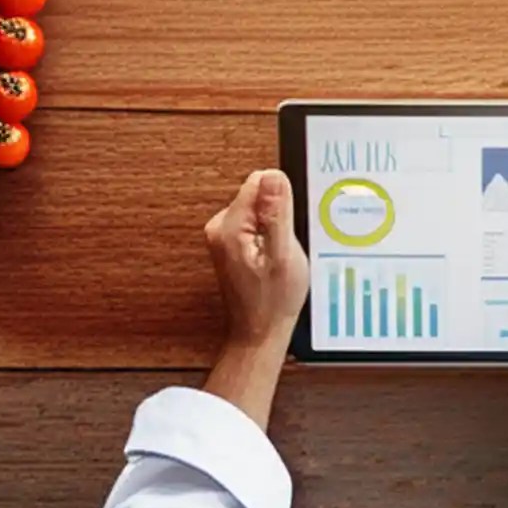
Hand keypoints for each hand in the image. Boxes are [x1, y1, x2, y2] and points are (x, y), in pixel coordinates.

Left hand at [204, 170, 309, 345]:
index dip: (283, 201)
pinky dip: (270, 237)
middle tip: (284, 247)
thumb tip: (274, 176)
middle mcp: (220, 228)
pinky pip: (256, 224)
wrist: (259, 332)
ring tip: (278, 257)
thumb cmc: (272, 302)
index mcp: (230, 227)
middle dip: (280, 215)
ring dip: (276, 227)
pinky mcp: (229, 243)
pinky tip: (274, 260)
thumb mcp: (284, 256)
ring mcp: (223, 236)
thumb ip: (278, 213)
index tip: (288, 226)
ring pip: (259, 210)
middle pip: (259, 195)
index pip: (260, 182)